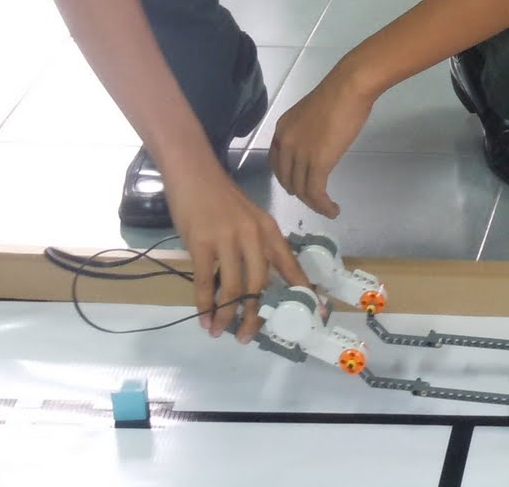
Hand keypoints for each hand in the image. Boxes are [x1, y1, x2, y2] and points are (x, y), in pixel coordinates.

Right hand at [165, 160, 310, 342]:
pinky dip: (204, 305)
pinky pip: (204, 282)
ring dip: (226, 315)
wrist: (194, 172)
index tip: (315, 312)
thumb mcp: (249, 219)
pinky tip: (204, 319)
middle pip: (259, 285)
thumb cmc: (221, 199)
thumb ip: (256, 246)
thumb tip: (256, 284)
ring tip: (220, 332)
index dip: (302, 290)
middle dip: (254, 315)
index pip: (290, 265)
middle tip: (247, 336)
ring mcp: (227, 239)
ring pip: (232, 288)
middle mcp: (253, 235)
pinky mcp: (201, 243)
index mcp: (269, 230)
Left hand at [270, 60, 374, 218]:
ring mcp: (299, 155)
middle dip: (300, 192)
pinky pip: (316, 192)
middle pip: (287, 180)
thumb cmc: (338, 94)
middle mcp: (285, 144)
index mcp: (281, 130)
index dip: (288, 178)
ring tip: (326, 208)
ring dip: (314, 203)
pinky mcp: (318, 163)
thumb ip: (308, 131)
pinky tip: (332, 209)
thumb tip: (317, 143)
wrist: (349, 87)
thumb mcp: (312, 113)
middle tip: (315, 199)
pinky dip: (323, 205)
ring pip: (301, 190)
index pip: (277, 164)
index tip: (300, 184)